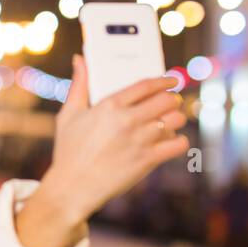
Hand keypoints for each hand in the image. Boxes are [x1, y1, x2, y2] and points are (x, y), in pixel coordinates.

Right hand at [16, 56, 188, 246]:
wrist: (72, 187)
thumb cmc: (68, 151)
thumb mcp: (68, 114)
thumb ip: (78, 84)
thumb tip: (79, 59)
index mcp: (110, 105)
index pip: (147, 85)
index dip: (165, 80)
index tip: (172, 81)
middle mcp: (128, 120)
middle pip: (167, 100)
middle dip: (173, 100)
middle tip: (171, 104)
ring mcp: (140, 140)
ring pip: (176, 120)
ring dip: (176, 120)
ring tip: (170, 123)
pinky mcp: (148, 160)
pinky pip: (178, 144)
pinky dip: (179, 142)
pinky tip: (172, 142)